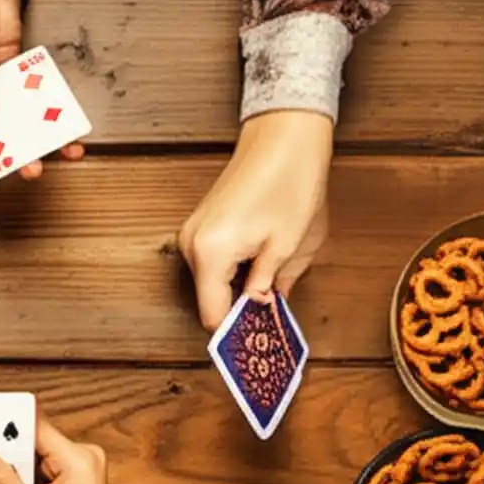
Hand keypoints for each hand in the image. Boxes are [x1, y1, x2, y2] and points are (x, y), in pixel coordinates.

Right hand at [0, 417, 146, 483]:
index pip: (33, 425)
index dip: (1, 425)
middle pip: (31, 440)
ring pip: (31, 456)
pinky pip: (39, 470)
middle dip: (1, 451)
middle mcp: (84, 459)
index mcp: (79, 461)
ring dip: (9, 469)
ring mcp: (80, 471)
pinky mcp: (73, 483)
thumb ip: (3, 483)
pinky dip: (19, 481)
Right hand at [178, 110, 332, 329]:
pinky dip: (232, 272)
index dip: (236, 333)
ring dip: (237, 290)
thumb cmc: (290, 184)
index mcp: (212, 254)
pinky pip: (211, 263)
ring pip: (211, 282)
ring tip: (271, 288)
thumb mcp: (291, 247)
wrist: (282, 138)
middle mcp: (193, 245)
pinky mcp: (200, 225)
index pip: (213, 315)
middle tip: (271, 321)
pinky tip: (259, 267)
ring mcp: (192, 233)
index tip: (257, 346)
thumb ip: (270, 286)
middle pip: (209, 300)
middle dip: (239, 311)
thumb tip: (260, 310)